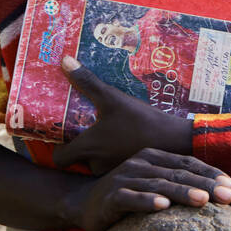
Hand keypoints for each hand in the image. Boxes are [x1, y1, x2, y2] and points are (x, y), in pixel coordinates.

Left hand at [53, 55, 193, 172]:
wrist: (173, 140)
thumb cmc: (139, 120)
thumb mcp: (112, 97)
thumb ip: (87, 82)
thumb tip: (64, 60)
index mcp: (88, 148)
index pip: (59, 158)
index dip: (57, 147)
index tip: (60, 133)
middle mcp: (96, 163)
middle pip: (77, 159)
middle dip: (79, 144)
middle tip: (81, 125)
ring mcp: (112, 169)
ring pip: (95, 161)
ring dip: (97, 149)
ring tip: (102, 129)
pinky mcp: (126, 168)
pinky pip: (110, 162)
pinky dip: (111, 152)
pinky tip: (119, 135)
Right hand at [59, 148, 230, 230]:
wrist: (85, 201)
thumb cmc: (126, 192)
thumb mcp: (151, 183)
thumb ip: (174, 181)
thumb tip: (210, 189)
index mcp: (153, 157)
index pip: (186, 163)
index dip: (209, 172)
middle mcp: (140, 163)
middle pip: (177, 173)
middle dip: (205, 184)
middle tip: (228, 195)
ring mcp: (125, 178)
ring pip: (159, 185)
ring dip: (182, 192)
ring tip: (203, 200)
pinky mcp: (112, 196)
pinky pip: (132, 198)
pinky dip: (147, 202)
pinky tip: (162, 206)